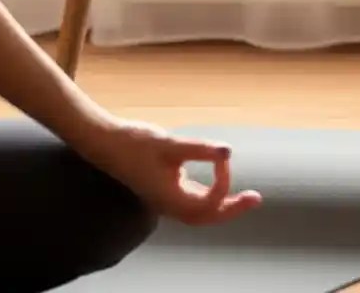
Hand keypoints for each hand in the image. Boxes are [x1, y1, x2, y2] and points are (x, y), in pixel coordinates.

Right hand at [74, 117, 262, 225]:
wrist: (104, 142)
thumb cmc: (134, 143)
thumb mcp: (170, 144)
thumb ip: (200, 149)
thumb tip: (228, 151)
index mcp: (171, 199)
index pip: (210, 200)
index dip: (223, 180)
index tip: (222, 157)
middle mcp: (169, 205)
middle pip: (207, 217)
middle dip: (232, 209)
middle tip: (255, 199)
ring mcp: (164, 200)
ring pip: (199, 212)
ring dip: (221, 205)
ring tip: (242, 198)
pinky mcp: (161, 190)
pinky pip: (190, 202)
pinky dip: (207, 196)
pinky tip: (215, 184)